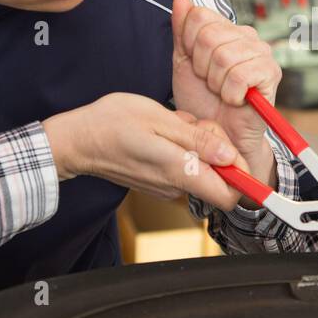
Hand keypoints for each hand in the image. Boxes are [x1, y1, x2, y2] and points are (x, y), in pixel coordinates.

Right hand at [41, 92, 250, 209]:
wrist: (77, 140)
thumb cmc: (113, 124)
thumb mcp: (161, 121)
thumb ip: (198, 141)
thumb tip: (230, 157)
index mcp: (181, 173)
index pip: (231, 195)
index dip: (240, 173)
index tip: (230, 148)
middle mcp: (175, 187)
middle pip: (218, 178)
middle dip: (217, 149)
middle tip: (195, 125)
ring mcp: (165, 187)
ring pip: (200, 169)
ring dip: (197, 145)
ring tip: (173, 125)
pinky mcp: (156, 181)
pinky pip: (183, 167)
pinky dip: (181, 149)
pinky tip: (162, 132)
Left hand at [170, 0, 281, 192]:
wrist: (220, 134)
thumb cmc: (203, 101)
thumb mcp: (183, 64)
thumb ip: (182, 32)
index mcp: (226, 29)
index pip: (199, 15)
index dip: (189, 45)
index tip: (195, 66)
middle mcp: (247, 35)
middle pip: (209, 36)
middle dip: (201, 66)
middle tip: (210, 83)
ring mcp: (262, 53)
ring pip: (224, 56)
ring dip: (216, 83)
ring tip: (222, 92)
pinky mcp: (271, 74)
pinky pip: (240, 76)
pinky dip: (230, 94)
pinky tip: (235, 100)